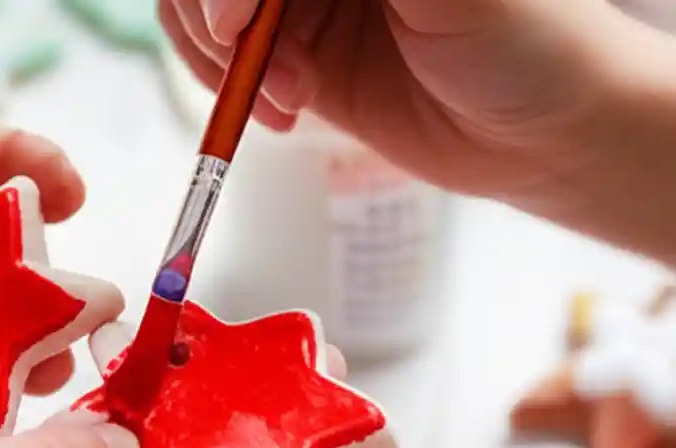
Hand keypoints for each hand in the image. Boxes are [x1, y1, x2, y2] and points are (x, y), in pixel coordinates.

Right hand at [161, 0, 675, 218]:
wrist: (544, 134)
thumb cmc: (526, 40)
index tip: (239, 19)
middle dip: (215, 12)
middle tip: (246, 55)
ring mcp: (306, 3)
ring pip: (203, 11)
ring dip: (220, 57)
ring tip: (287, 98)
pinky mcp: (296, 59)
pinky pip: (222, 62)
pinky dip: (228, 90)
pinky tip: (283, 113)